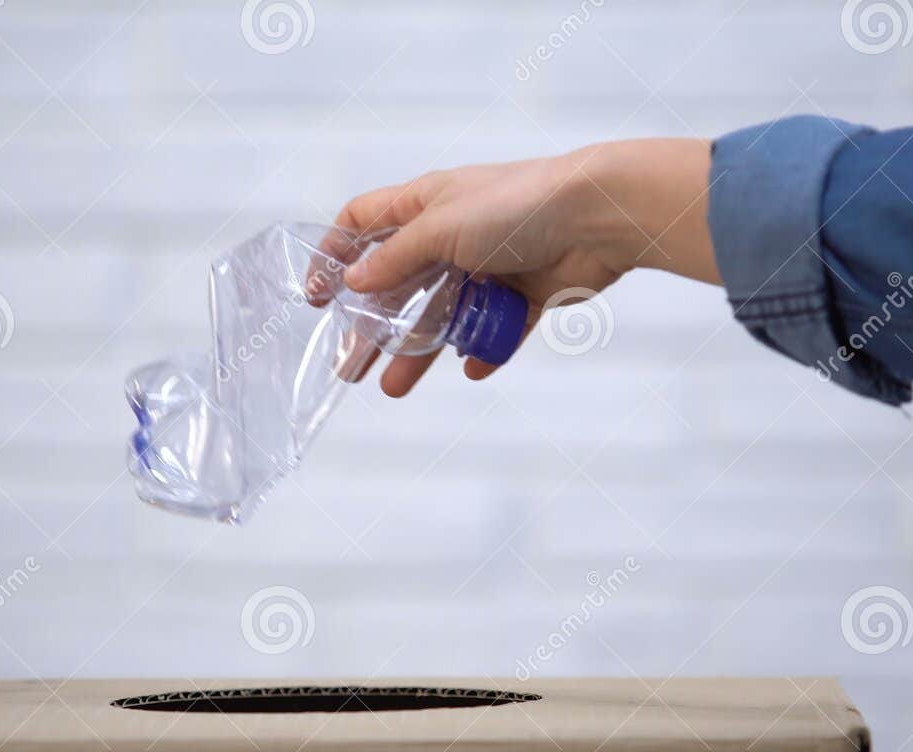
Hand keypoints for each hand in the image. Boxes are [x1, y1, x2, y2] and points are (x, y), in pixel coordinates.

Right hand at [328, 139, 718, 395]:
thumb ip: (396, 259)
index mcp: (426, 203)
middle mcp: (453, 233)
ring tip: (393, 387)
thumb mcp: (441, 227)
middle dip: (371, 326)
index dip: (334, 255)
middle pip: (398, 284)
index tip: (315, 296)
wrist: (597, 216)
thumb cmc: (517, 205)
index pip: (364, 224)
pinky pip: (494, 328)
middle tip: (348, 365)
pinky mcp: (524, 293)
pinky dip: (482, 348)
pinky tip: (471, 368)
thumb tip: (354, 282)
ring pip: (441, 315)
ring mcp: (488, 265)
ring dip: (416, 351)